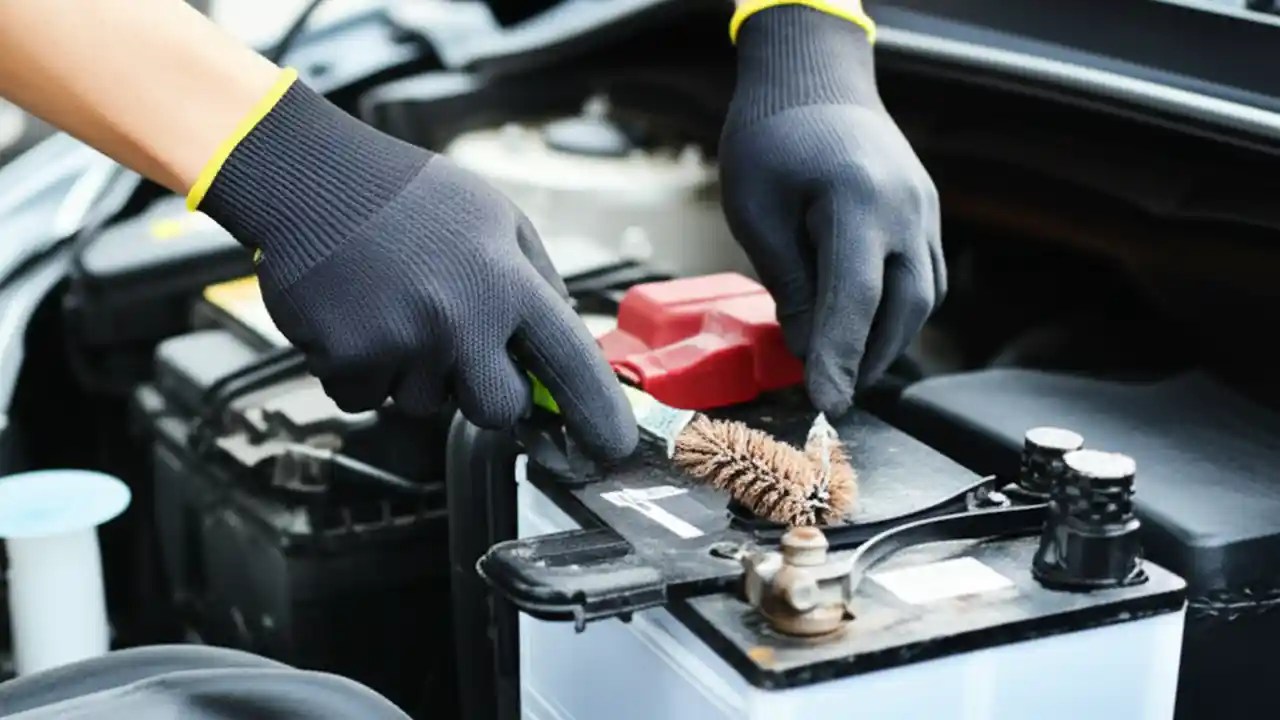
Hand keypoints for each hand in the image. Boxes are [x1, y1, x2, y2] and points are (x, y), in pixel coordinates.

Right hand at [198, 79, 637, 460]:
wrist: (310, 177)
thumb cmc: (410, 195)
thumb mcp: (497, 218)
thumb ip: (537, 281)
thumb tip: (566, 342)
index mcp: (506, 280)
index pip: (571, 362)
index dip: (599, 414)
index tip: (613, 448)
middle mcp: (460, 319)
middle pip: (496, 409)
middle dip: (484, 393)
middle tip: (458, 344)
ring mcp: (403, 344)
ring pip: (423, 404)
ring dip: (412, 373)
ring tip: (394, 305)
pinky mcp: (348, 361)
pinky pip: (366, 398)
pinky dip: (360, 371)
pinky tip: (357, 317)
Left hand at [719, 5, 945, 416]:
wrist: (812, 79)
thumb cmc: (770, 139)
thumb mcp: (756, 212)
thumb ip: (788, 283)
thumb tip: (809, 350)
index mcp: (858, 202)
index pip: (855, 299)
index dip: (841, 357)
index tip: (829, 403)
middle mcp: (905, 208)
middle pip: (903, 306)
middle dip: (870, 358)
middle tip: (834, 392)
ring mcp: (924, 209)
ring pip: (923, 296)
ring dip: (888, 339)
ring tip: (846, 367)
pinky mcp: (925, 213)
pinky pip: (925, 276)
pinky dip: (899, 310)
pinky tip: (866, 328)